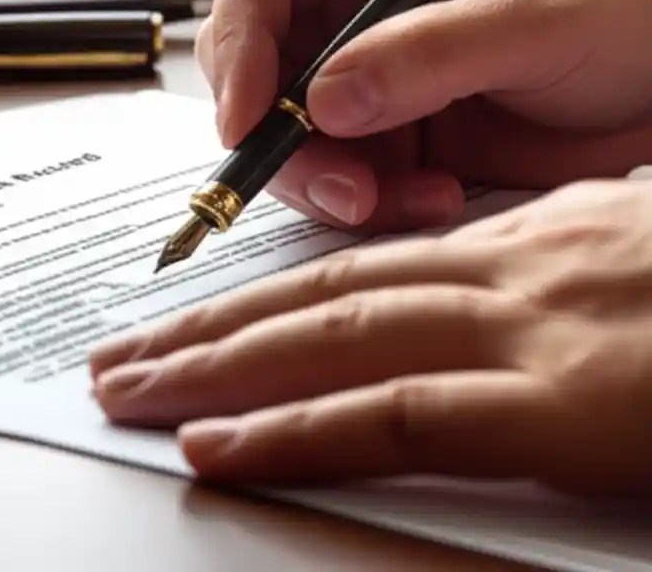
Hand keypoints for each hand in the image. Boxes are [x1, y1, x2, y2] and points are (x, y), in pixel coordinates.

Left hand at [89, 179, 651, 495]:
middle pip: (323, 293)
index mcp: (547, 240)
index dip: (270, 294)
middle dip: (207, 327)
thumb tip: (497, 318)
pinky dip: (292, 429)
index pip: (371, 265)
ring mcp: (540, 329)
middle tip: (118, 357)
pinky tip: (215, 447)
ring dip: (213, 368)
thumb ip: (570, 284)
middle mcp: (524, 268)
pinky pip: (390, 412)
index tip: (198, 320)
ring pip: (329, 338)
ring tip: (125, 393)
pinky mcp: (568, 403)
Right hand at [196, 0, 651, 232]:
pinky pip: (334, 177)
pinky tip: (435, 198)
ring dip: (329, 182)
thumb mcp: (534, 22)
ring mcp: (362, 72)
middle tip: (338, 187)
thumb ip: (428, 55)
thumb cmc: (623, 20)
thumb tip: (323, 101)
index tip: (247, 119)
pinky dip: (369, 203)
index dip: (238, 44)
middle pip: (256, 66)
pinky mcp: (381, 135)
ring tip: (406, 201)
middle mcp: (354, 2)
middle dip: (282, 136)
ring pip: (286, 135)